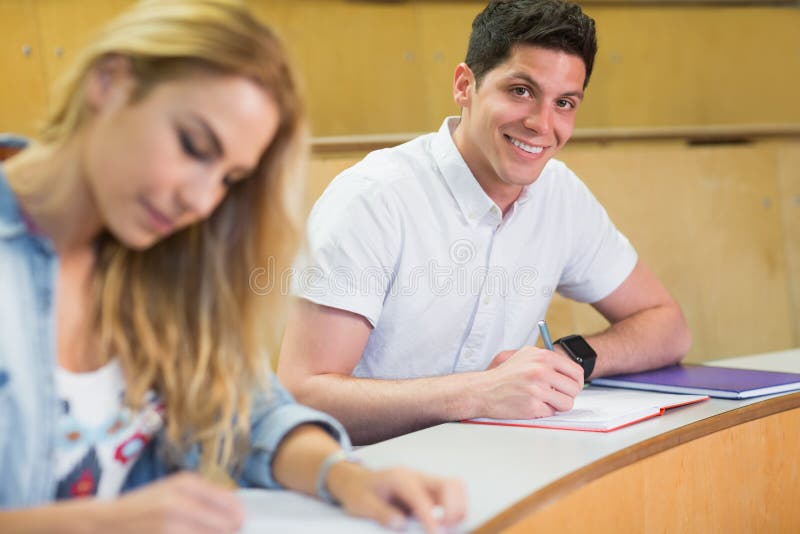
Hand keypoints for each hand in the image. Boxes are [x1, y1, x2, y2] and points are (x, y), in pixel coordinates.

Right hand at [95, 472, 243, 533]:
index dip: (238, 518)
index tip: (237, 523)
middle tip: (221, 532)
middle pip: (226, 526)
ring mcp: (169, 526)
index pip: (231, 505)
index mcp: (186, 483)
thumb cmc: (143, 507)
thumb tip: (239, 514)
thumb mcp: (174, 490)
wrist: (104, 523)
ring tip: (196, 533)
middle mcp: (178, 502)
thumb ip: (207, 497)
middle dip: (228, 532)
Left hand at [327, 462, 465, 532]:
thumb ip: (382, 514)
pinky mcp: (430, 490)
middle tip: (444, 531)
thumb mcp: (362, 505)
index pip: (422, 498)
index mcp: (399, 478)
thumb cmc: (359, 492)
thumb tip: (402, 525)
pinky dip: (456, 508)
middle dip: (453, 510)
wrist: (356, 481)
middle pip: (449, 485)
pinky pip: (453, 494)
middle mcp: (417, 476)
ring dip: (458, 508)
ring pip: (456, 487)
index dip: (431, 518)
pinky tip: (447, 523)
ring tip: (448, 528)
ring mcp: (425, 481)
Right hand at [481, 345, 583, 418]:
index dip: (576, 382)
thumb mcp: (525, 356)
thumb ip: (547, 360)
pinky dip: (543, 412)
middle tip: (555, 396)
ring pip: (567, 403)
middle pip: (574, 388)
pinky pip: (551, 413)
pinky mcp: (532, 406)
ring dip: (557, 405)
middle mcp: (541, 370)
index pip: (576, 371)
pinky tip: (531, 405)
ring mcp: (537, 388)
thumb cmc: (504, 375)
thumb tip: (569, 371)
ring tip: (543, 401)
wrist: (483, 390)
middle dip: (567, 395)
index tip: (570, 387)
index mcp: (542, 356)